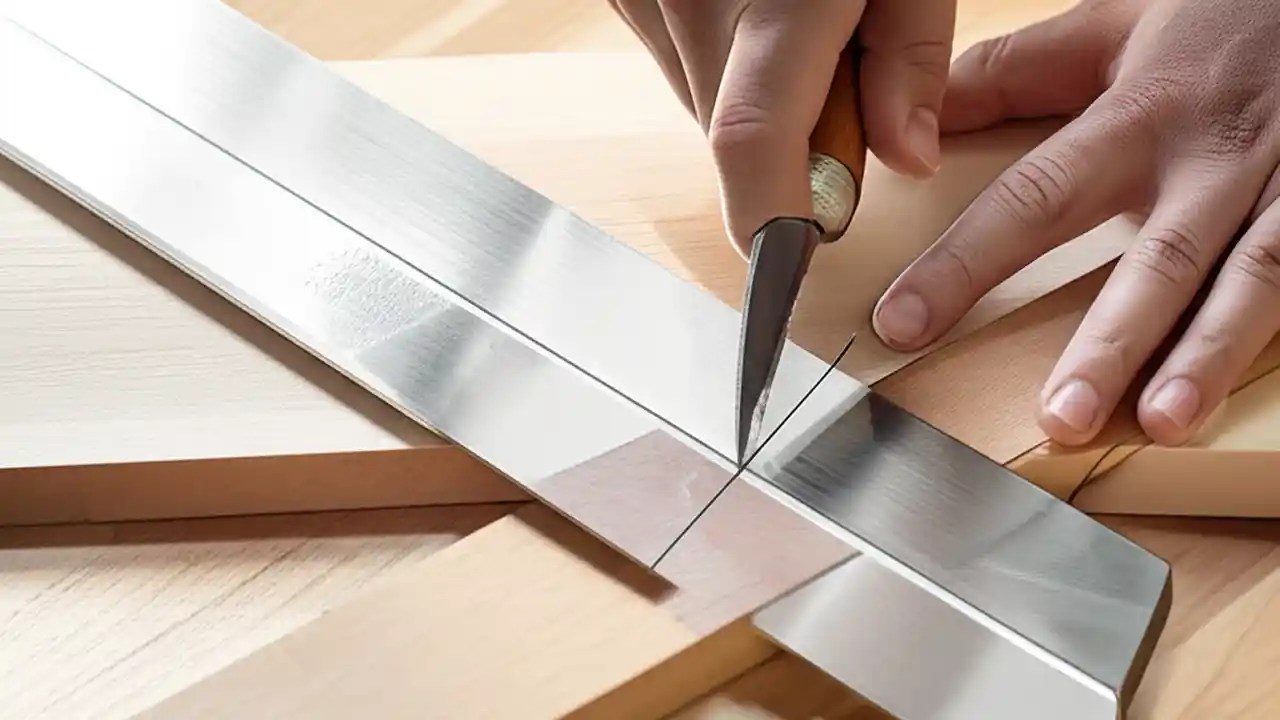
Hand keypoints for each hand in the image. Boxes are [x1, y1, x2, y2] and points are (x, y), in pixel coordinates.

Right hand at [609, 0, 957, 255]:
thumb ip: (911, 58)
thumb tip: (904, 157)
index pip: (754, 139)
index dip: (769, 219)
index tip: (790, 264)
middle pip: (732, 138)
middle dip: (791, 153)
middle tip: (843, 94)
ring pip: (705, 106)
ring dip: (757, 105)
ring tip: (796, 31)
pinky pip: (685, 67)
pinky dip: (727, 67)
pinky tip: (755, 14)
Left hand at [873, 0, 1279, 446]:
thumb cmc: (1219, 16)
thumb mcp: (1112, 25)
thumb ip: (1014, 73)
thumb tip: (919, 117)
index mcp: (1142, 112)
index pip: (1035, 197)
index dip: (965, 263)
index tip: (901, 323)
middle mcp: (1213, 157)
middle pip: (1159, 257)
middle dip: (1110, 342)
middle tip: (1057, 417)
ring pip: (1250, 278)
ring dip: (1205, 355)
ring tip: (1161, 423)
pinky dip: (1265, 340)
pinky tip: (1229, 398)